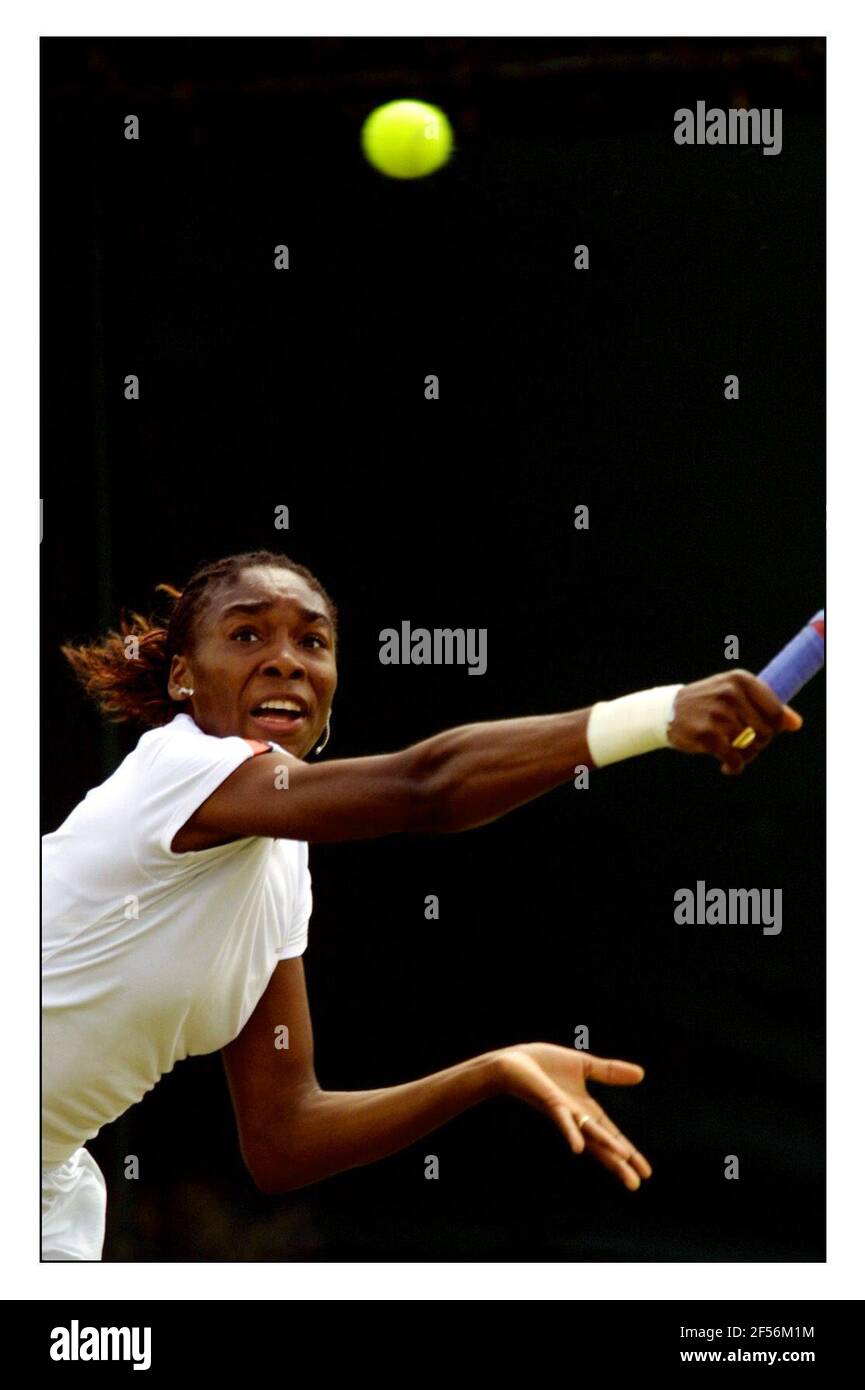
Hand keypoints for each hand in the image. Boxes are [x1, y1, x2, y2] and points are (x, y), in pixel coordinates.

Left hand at [494, 1042, 651, 1189]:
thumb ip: (609, 1072)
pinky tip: (578, 1148)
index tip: (646, 1172)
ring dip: (606, 1148)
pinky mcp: (549, 1104)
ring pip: (588, 1134)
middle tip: (637, 1185)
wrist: (512, 1062)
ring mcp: (563, 1113)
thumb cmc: (542, 1065)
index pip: (611, 1134)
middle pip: (602, 1143)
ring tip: (624, 1162)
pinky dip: (571, 1133)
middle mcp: (575, 1118)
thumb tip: (642, 1074)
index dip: (628, 1152)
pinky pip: (562, 1120)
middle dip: (619, 1163)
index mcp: (585, 1110)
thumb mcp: (583, 1065)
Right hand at [668, 670, 802, 774]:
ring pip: (750, 746)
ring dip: (744, 756)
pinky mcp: (706, 733)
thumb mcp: (736, 696)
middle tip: (742, 745)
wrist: (666, 711)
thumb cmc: (708, 704)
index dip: (773, 729)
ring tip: (732, 753)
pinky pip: (734, 758)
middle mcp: (730, 693)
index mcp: (741, 680)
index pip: (776, 712)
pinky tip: (726, 766)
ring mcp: (718, 713)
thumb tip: (796, 724)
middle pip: (765, 732)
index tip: (760, 732)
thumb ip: (766, 707)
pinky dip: (734, 766)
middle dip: (757, 744)